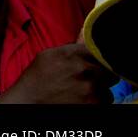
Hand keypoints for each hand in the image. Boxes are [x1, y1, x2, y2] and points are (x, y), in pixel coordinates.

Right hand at [0, 44, 114, 103]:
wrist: (30, 100)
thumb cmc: (38, 78)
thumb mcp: (49, 55)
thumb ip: (71, 47)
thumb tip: (85, 33)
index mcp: (70, 53)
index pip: (97, 48)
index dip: (97, 56)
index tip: (96, 60)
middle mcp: (81, 68)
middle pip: (107, 67)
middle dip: (101, 72)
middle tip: (89, 77)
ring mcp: (88, 87)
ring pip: (108, 85)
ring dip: (99, 87)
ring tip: (81, 89)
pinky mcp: (93, 103)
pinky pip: (106, 99)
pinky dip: (97, 99)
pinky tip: (82, 98)